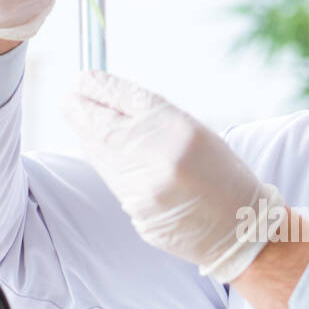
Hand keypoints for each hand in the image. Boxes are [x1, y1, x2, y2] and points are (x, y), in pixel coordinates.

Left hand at [62, 70, 287, 281]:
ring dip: (90, 136)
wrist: (240, 228)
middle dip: (80, 110)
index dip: (100, 88)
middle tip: (68, 98)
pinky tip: (109, 154)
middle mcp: (158, 158)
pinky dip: (105, 162)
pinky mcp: (137, 211)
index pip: (127, 100)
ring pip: (101, 154)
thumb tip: (108, 101)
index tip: (84, 80)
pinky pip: (112, 179)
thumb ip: (152, 118)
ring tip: (85, 122)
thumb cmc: (222, 176)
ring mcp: (145, 188)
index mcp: (179, 130)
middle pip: (103, 126)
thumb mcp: (194, 133)